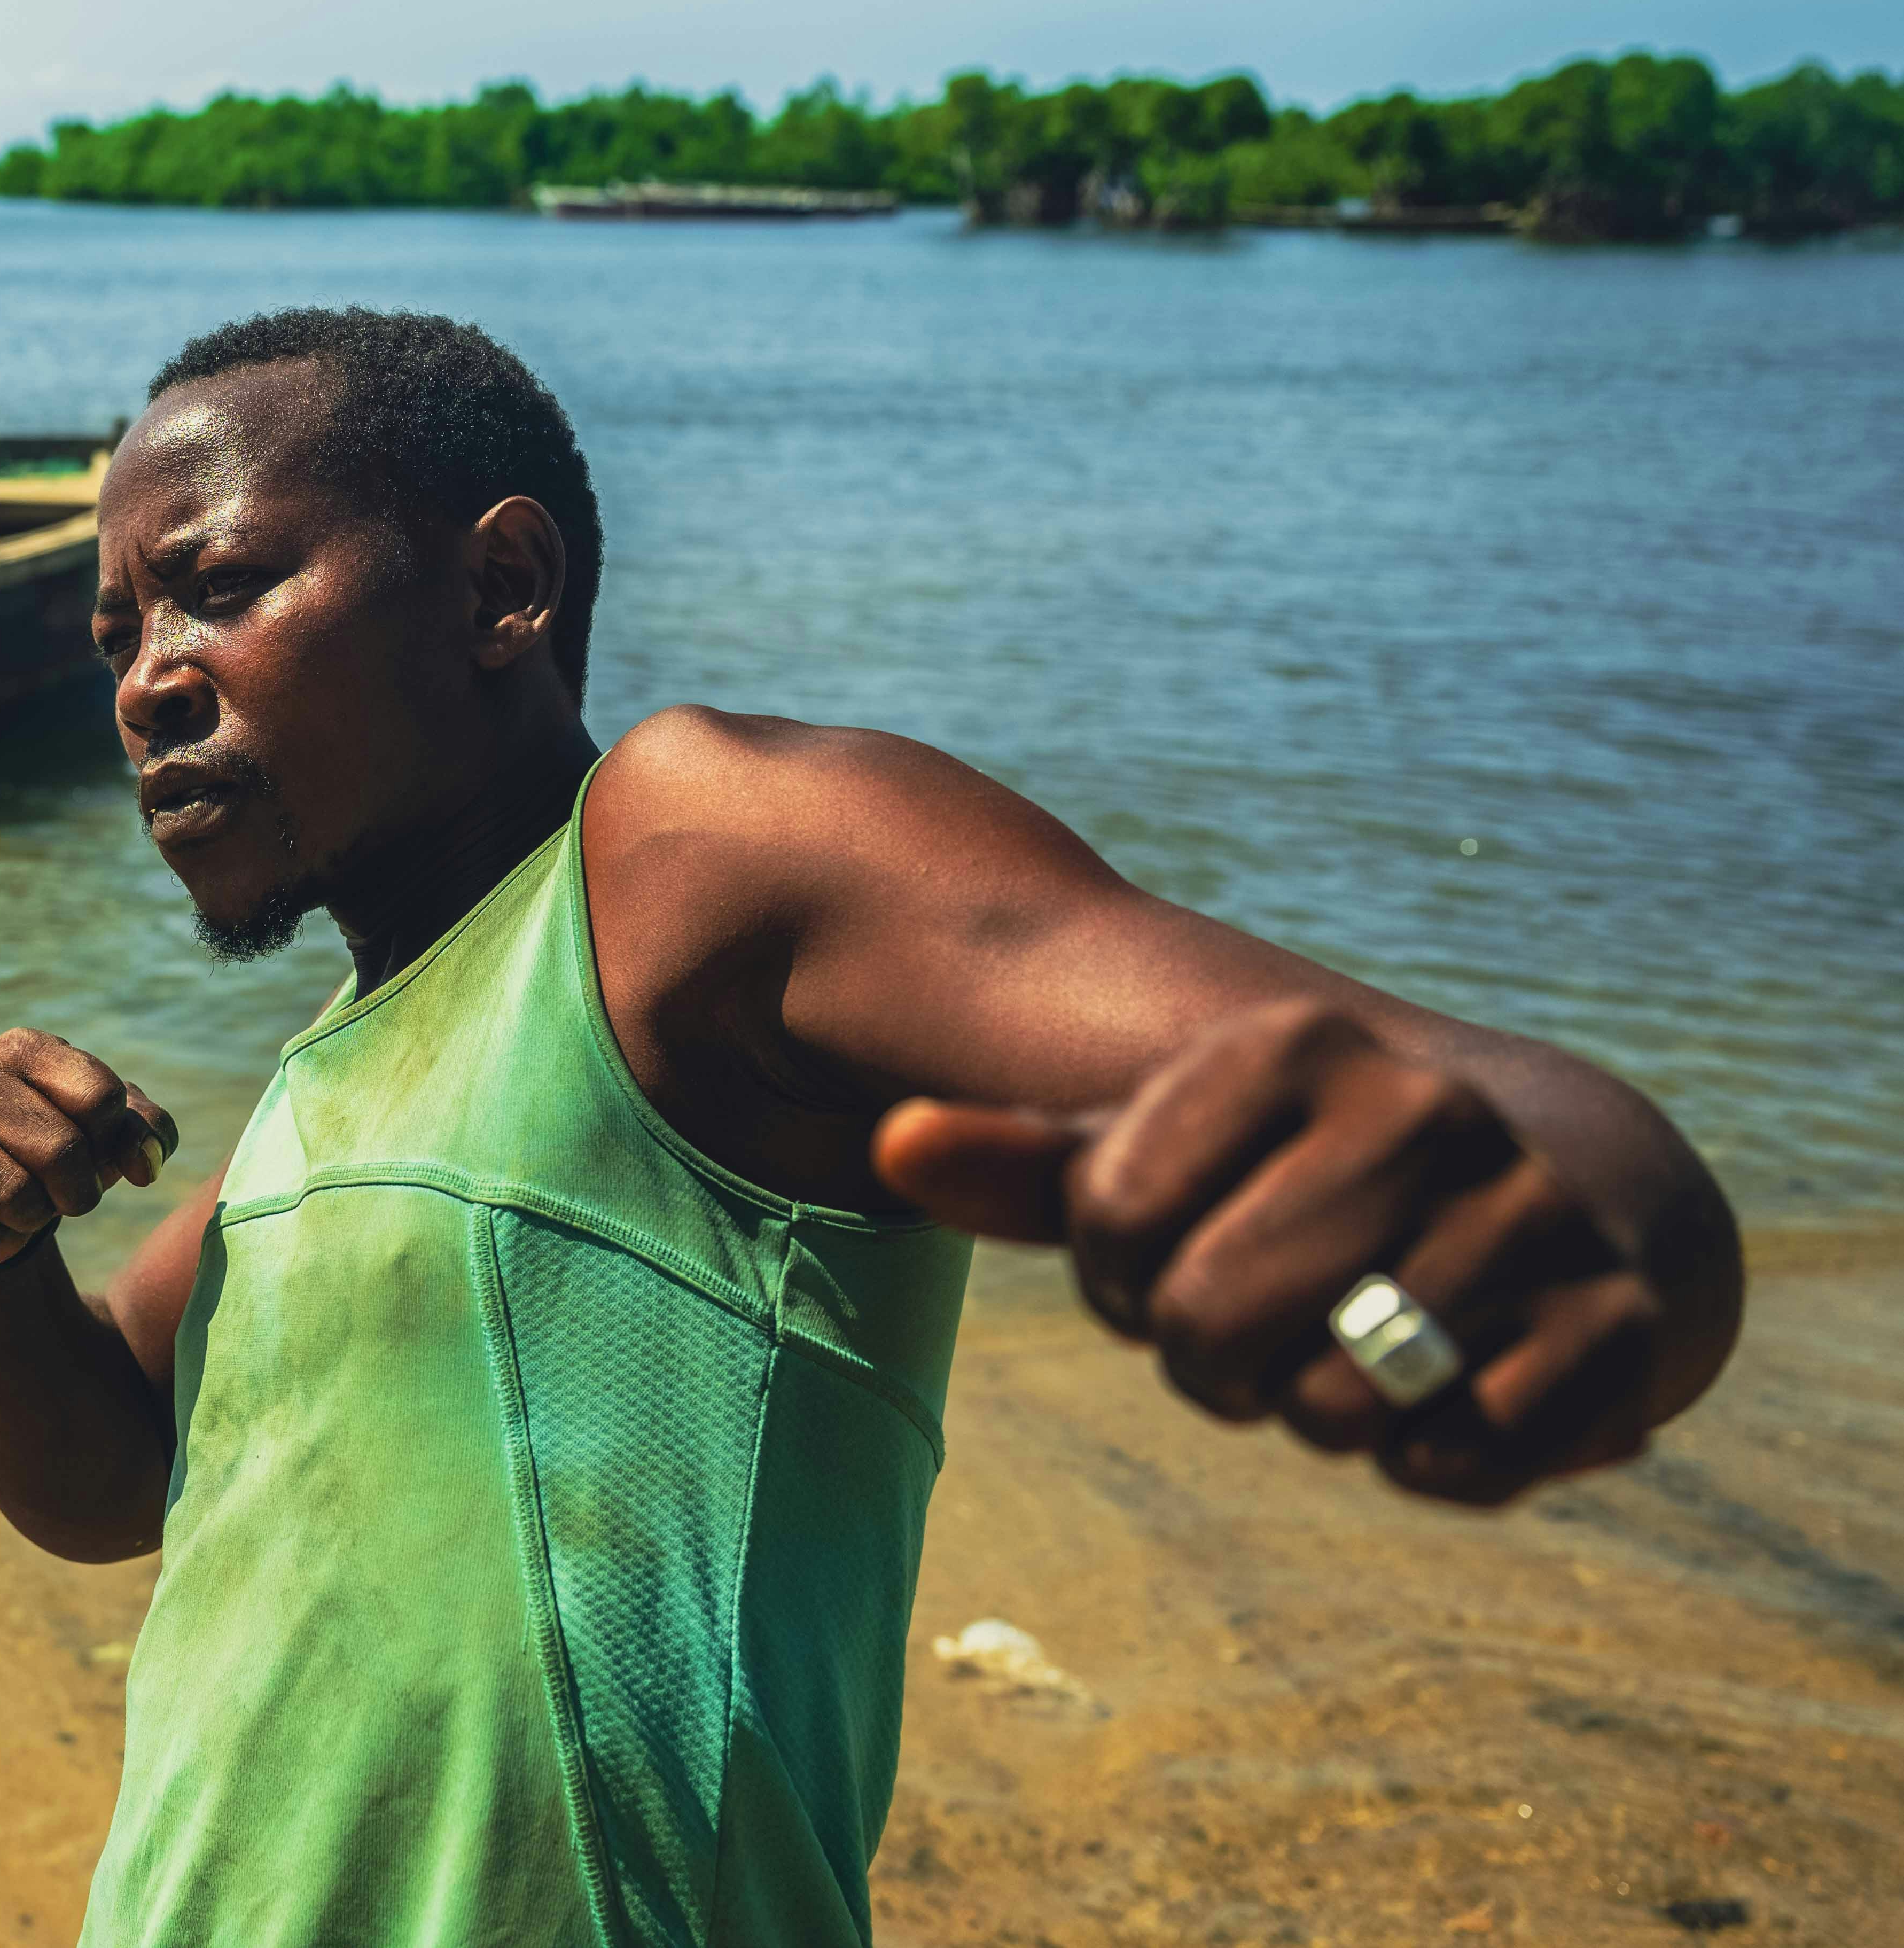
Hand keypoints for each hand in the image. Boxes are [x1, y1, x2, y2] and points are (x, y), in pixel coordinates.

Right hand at [0, 1030, 178, 1271]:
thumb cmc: (54, 1154)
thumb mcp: (109, 1132)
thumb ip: (147, 1133)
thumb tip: (145, 1164)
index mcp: (24, 1048)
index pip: (103, 1097)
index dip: (112, 1140)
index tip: (94, 1147)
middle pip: (65, 1152)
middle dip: (78, 1190)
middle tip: (59, 1190)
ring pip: (19, 1197)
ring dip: (34, 1215)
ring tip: (18, 1200)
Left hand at [872, 999, 1661, 1504]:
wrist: (1584, 1184)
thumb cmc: (1317, 1181)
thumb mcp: (1169, 1154)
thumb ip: (1026, 1163)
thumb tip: (886, 1141)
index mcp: (1289, 1046)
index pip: (1107, 1231)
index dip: (1128, 1280)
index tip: (1195, 1248)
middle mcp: (1419, 1107)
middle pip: (1204, 1329)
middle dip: (1218, 1359)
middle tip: (1279, 1320)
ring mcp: (1531, 1211)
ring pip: (1329, 1410)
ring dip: (1324, 1413)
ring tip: (1372, 1342)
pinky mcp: (1621, 1322)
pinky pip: (1455, 1462)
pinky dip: (1440, 1461)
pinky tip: (1466, 1386)